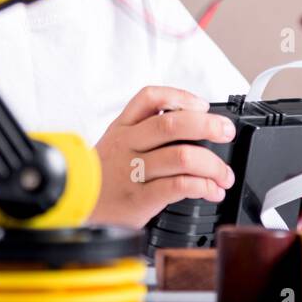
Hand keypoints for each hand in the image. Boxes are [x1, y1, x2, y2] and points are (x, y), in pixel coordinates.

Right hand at [88, 85, 237, 228]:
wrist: (74, 205)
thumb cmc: (104, 174)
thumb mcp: (116, 141)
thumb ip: (146, 129)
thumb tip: (195, 122)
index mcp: (124, 127)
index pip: (150, 97)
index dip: (180, 96)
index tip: (202, 105)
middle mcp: (128, 144)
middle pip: (172, 124)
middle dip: (208, 126)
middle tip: (227, 132)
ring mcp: (133, 171)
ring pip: (181, 157)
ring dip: (213, 165)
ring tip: (224, 175)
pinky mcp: (139, 198)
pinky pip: (178, 186)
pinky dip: (203, 187)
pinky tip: (211, 190)